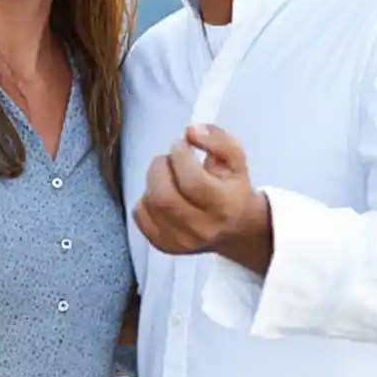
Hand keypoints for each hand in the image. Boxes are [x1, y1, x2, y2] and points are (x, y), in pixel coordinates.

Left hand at [133, 124, 263, 255]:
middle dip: (160, 167)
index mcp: (224, 206)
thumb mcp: (236, 160)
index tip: (182, 144)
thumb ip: (218, 139)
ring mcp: (181, 241)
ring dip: (153, 181)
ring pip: (150, 203)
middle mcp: (202, 229)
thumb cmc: (232, 188)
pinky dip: (145, 199)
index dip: (180, 156)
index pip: (192, 181)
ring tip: (168, 176)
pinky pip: (140, 215)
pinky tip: (162, 195)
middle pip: (164, 196)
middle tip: (169, 159)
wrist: (236, 228)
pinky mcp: (164, 245)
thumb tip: (191, 131)